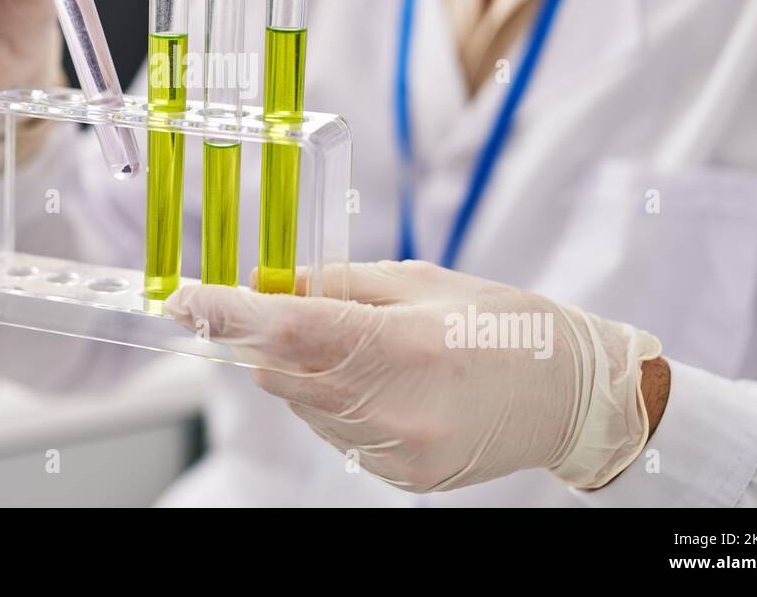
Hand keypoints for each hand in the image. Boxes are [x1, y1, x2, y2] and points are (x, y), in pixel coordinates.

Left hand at [166, 260, 662, 492]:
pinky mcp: (399, 475)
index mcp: (406, 346)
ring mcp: (396, 450)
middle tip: (260, 306)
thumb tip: (268, 284)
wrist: (572, 398)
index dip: (228, 313)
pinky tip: (372, 381)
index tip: (184, 299)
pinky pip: (333, 432)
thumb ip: (338, 284)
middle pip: (283, 372)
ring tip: (352, 344)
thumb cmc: (505, 324)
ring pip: (301, 404)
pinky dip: (330, 401)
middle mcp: (395, 408)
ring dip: (299, 370)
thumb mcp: (424, 281)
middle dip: (261, 337)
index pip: (290, 330)